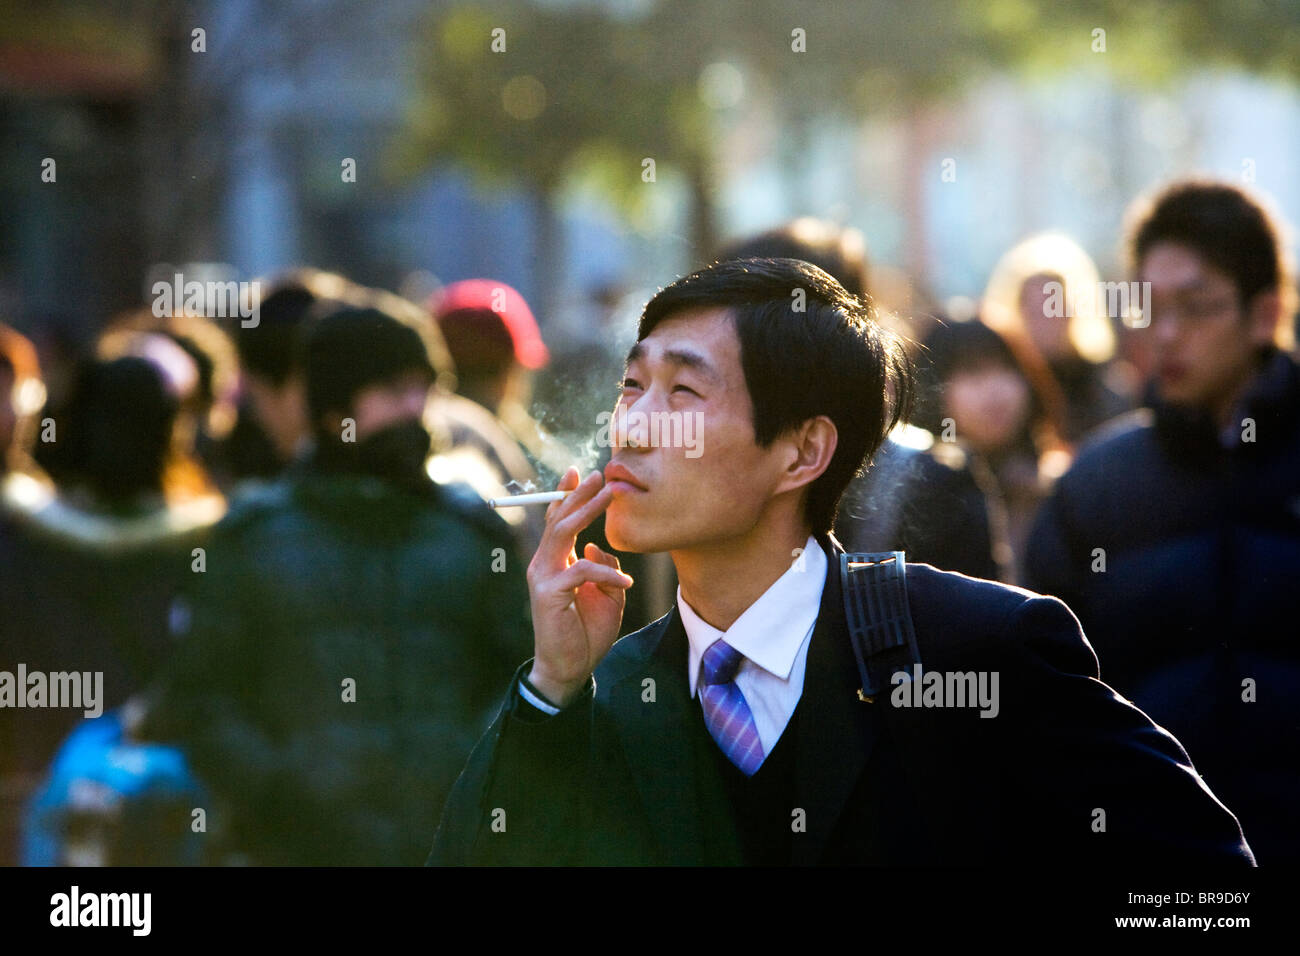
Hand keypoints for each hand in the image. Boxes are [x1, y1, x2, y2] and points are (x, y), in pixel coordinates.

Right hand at [525, 467, 632, 706]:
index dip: (567, 495)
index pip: (559, 521)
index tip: (578, 472)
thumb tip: (598, 547)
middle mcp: (545, 564)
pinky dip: (606, 573)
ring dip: (587, 511)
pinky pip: (581, 571)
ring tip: (609, 495)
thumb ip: (605, 568)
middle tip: (599, 473)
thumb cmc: (587, 632)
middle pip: (560, 519)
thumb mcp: (607, 595)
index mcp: (556, 562)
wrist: (571, 668)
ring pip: (563, 533)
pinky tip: (625, 581)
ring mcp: (543, 577)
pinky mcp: (549, 593)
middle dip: (579, 494)